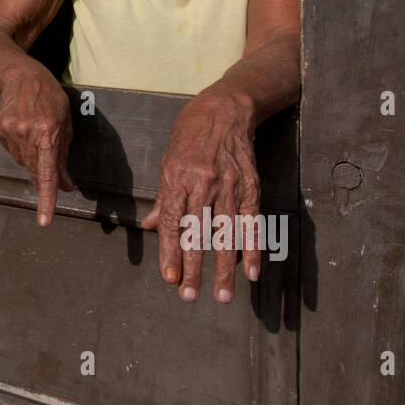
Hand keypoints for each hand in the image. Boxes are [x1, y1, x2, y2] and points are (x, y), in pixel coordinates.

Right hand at [0, 69, 75, 225]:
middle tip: (50, 164)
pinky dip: (20, 148)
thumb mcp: (66, 125)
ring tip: (36, 135)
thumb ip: (64, 158)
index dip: (47, 198)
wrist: (22, 76)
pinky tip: (23, 129)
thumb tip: (65, 186)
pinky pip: (12, 151)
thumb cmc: (51, 98)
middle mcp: (27, 133)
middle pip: (34, 170)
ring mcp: (9, 132)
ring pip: (23, 162)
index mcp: (48, 132)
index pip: (47, 173)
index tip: (44, 220)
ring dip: (32, 158)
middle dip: (43, 174)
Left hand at [139, 90, 261, 302]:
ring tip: (223, 296)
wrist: (226, 108)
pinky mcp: (251, 186)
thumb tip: (152, 227)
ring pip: (225, 234)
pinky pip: (251, 222)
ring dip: (225, 268)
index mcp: (177, 177)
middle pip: (197, 233)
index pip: (173, 223)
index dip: (171, 253)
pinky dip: (252, 248)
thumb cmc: (191, 134)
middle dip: (193, 268)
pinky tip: (251, 271)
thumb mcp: (168, 160)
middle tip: (189, 296)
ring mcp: (228, 185)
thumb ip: (163, 197)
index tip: (169, 278)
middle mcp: (202, 183)